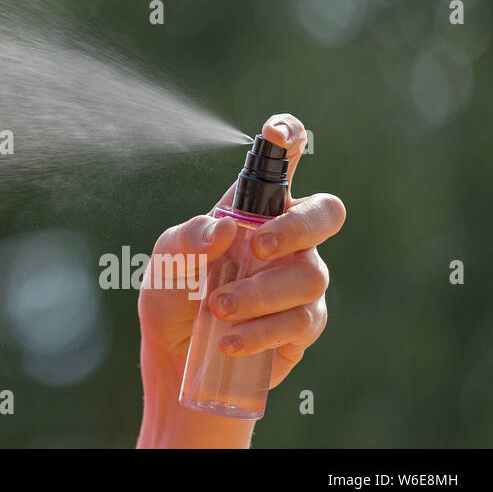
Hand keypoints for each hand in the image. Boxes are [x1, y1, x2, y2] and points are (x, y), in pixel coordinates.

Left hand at [136, 113, 345, 446]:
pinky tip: (229, 340)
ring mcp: (301, 280)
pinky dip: (262, 330)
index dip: (288, 139)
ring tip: (217, 309)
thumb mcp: (167, 260)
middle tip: (256, 247)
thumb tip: (227, 228)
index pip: (281, 164)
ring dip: (260, 293)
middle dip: (297, 227)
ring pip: (309, 275)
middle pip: (325, 214)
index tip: (278, 132)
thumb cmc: (173, 296)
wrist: (177, 358)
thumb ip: (190, 238)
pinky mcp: (304, 324)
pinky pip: (300, 321)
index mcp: (251, 210)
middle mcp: (286, 239)